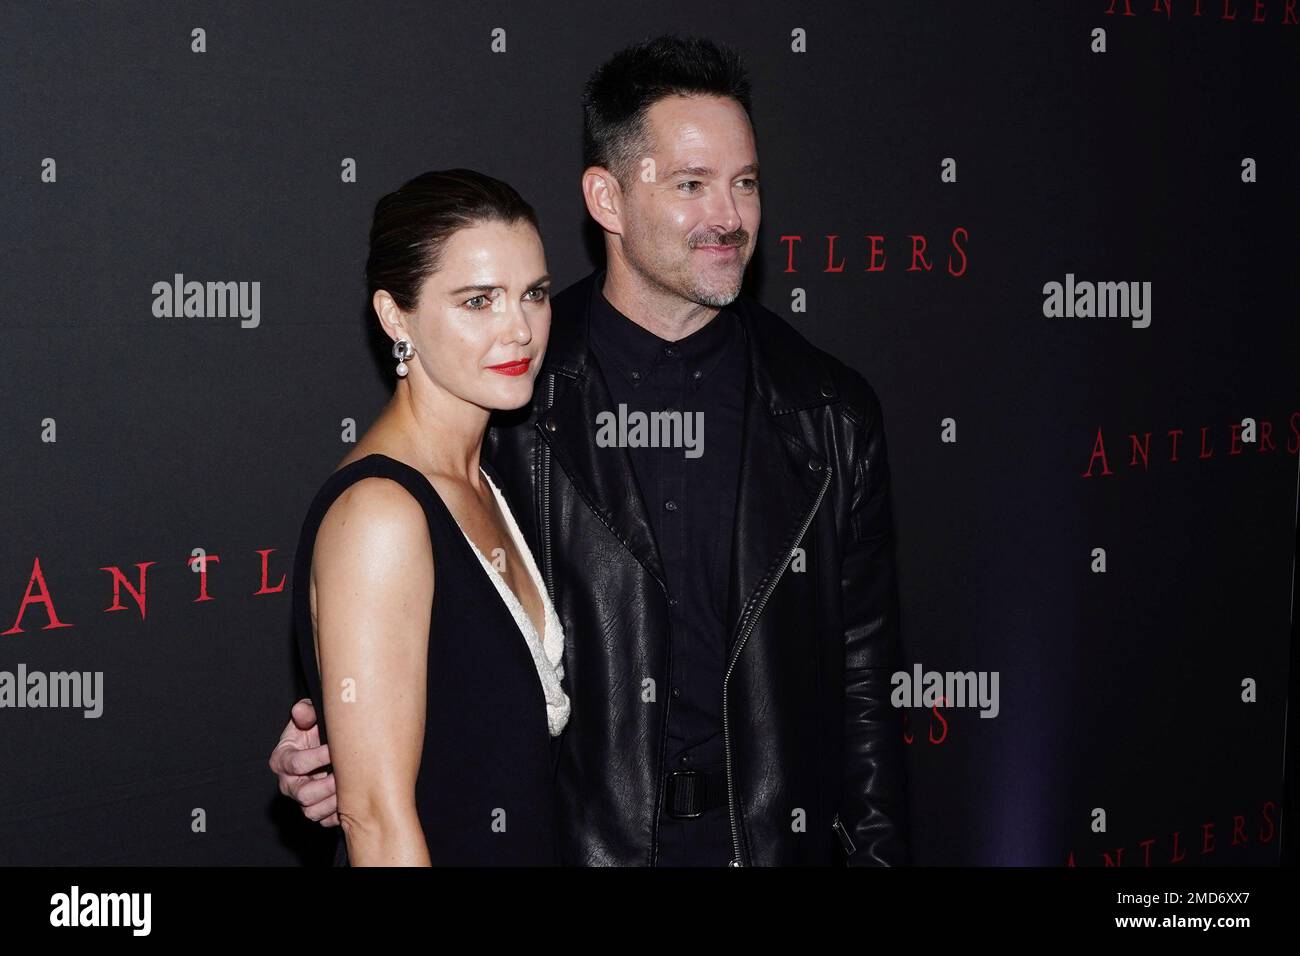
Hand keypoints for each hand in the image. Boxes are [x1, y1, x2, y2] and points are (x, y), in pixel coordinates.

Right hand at [269, 698, 338, 826]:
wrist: (321, 746)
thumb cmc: (312, 731)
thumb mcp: (308, 717)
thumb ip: (306, 712)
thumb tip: (301, 711)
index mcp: (282, 759)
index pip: (296, 763)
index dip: (316, 757)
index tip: (333, 750)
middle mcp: (288, 782)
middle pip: (302, 794)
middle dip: (325, 785)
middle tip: (344, 775)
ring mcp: (301, 798)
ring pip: (311, 811)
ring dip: (332, 803)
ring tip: (349, 790)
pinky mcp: (314, 809)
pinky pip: (323, 821)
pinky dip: (336, 816)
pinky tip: (349, 803)